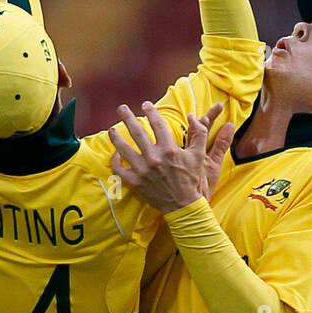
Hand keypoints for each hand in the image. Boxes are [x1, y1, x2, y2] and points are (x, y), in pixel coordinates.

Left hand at [109, 102, 233, 214]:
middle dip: (127, 117)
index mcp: (169, 149)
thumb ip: (199, 133)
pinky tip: (114, 155)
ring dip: (116, 137)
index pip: (157, 123)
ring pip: (123, 149)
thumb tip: (193, 115)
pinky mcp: (136, 183)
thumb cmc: (192, 180)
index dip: (151, 112)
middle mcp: (154, 158)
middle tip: (121, 108)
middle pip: (136, 132)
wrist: (184, 207)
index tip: (146, 105)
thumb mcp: (200, 155)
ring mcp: (143, 171)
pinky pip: (120, 170)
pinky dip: (115, 162)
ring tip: (111, 129)